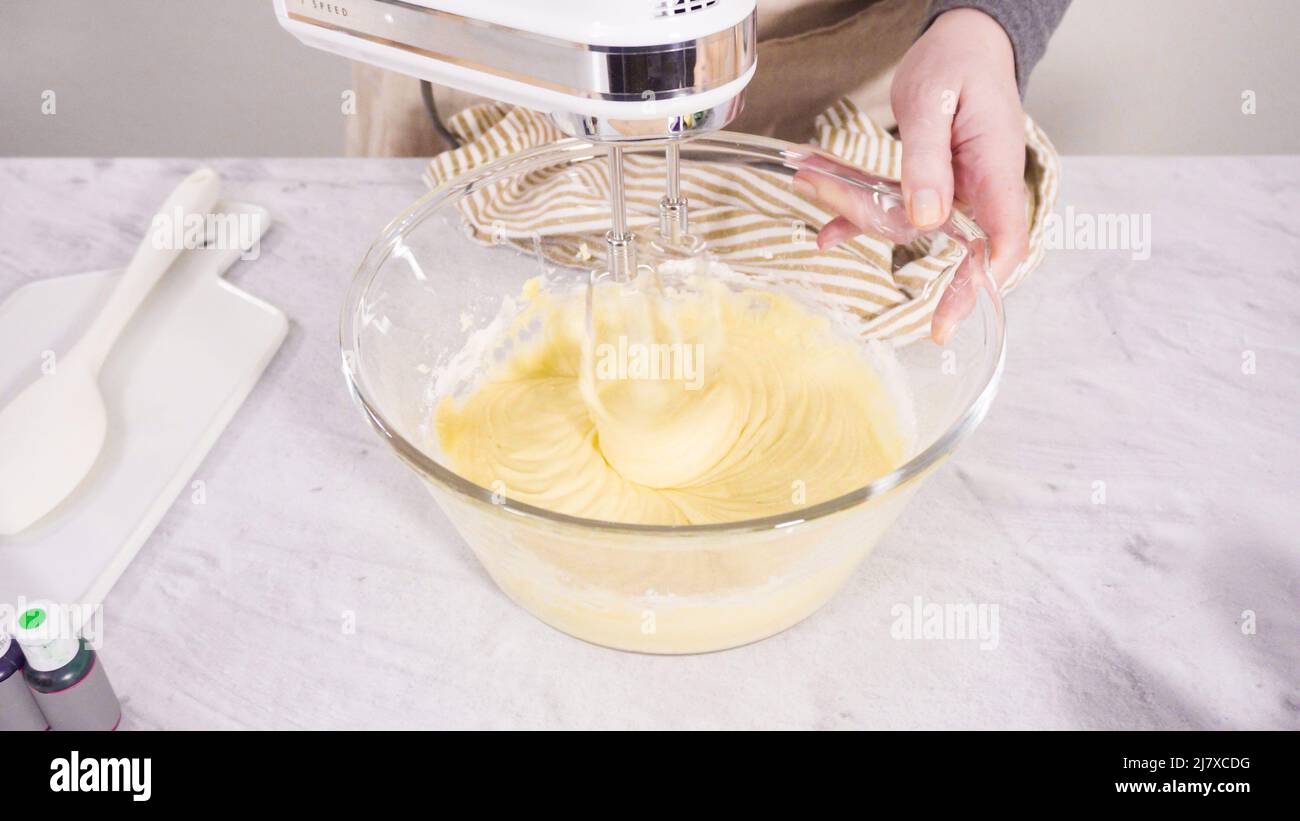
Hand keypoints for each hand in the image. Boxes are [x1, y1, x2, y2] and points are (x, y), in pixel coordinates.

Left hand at [798, 8, 1028, 342]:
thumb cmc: (959, 64)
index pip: (1001, 243)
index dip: (977, 286)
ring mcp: (956, 192)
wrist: (964, 44)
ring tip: (807, 176)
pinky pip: (894, 209)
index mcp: (994, 172)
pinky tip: (824, 226)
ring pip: (901, 220)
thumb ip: (927, 160)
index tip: (944, 319)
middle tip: (819, 187)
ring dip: (852, 207)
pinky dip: (857, 215)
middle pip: (930, 234)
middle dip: (868, 218)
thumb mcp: (935, 103)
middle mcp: (978, 190)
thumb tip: (926, 219)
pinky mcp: (932, 186)